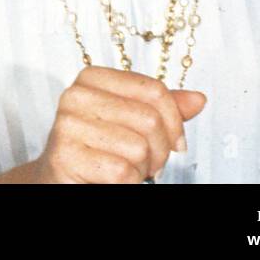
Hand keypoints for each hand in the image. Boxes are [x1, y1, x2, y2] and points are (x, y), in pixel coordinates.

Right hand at [23, 66, 205, 183]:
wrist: (61, 178)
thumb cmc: (98, 148)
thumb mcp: (130, 120)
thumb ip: (162, 108)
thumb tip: (198, 99)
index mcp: (92, 78)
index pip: (153, 90)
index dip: (175, 121)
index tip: (176, 141)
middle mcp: (75, 95)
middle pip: (149, 120)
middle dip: (160, 150)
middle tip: (149, 162)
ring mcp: (67, 125)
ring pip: (138, 147)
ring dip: (142, 168)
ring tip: (127, 167)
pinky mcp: (66, 156)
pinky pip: (122, 171)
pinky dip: (129, 181)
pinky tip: (115, 179)